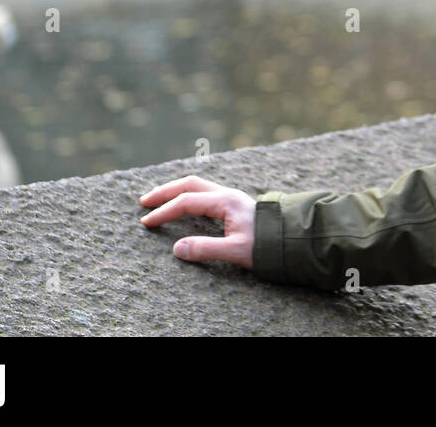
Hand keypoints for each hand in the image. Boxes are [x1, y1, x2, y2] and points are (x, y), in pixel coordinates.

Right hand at [139, 175, 256, 268]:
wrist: (291, 238)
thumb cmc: (267, 245)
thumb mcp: (236, 251)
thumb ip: (206, 249)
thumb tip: (176, 249)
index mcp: (225, 202)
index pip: (187, 202)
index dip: (164, 211)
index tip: (147, 223)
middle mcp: (227, 194)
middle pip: (190, 184)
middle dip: (165, 191)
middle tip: (144, 201)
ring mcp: (230, 197)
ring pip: (197, 185)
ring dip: (175, 190)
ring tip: (156, 199)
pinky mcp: (233, 204)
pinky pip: (204, 192)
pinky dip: (187, 195)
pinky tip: (181, 204)